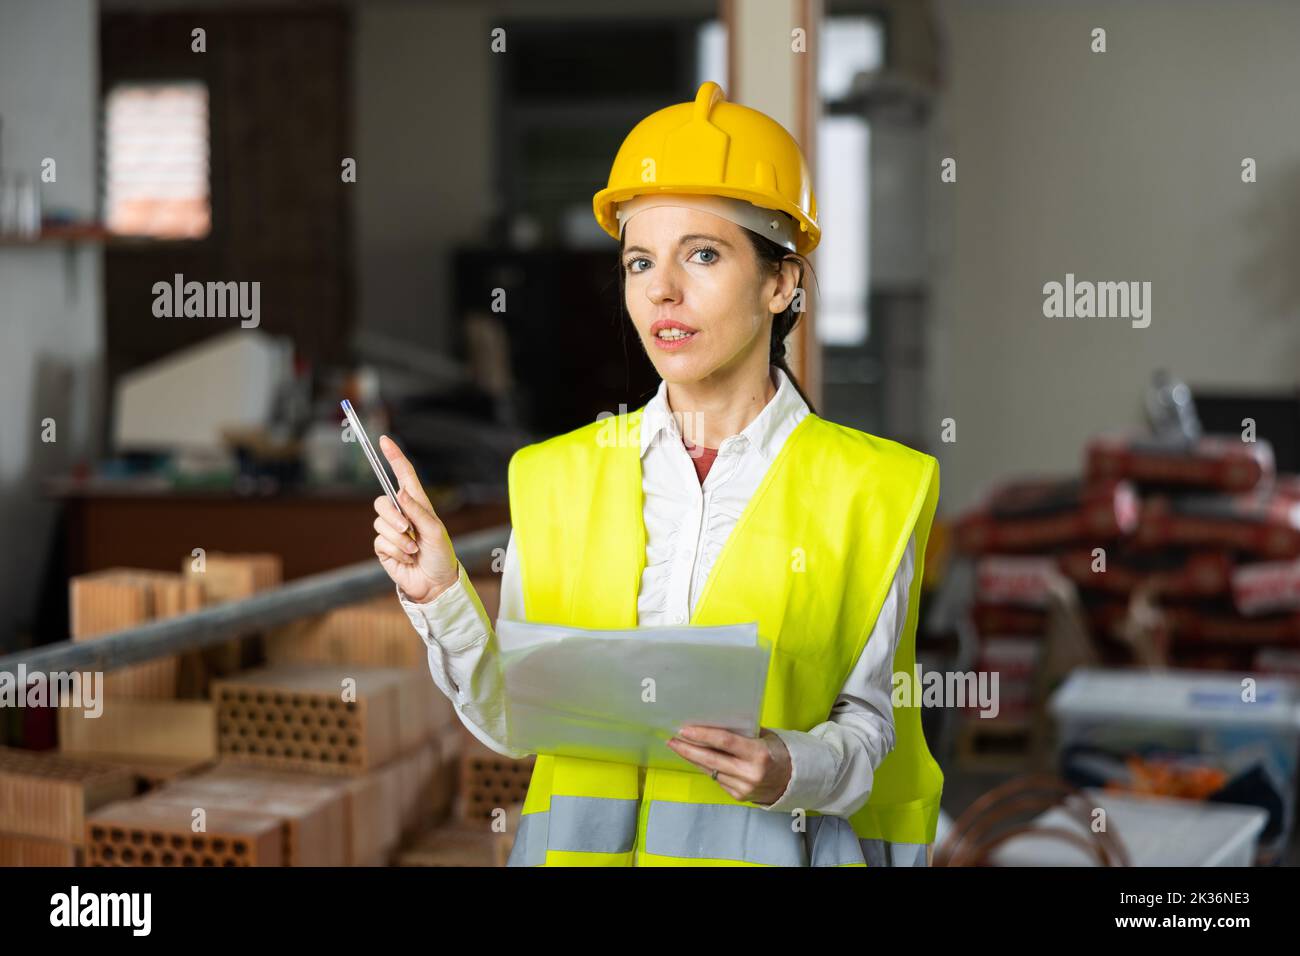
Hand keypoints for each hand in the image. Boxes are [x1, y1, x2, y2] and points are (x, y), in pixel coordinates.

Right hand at [372, 434, 459, 602]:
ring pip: (380, 523)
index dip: (394, 457)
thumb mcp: (435, 531)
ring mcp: (391, 530)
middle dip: (393, 516)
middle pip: (382, 501)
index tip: (384, 440)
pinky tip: (408, 558)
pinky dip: (396, 550)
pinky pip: (380, 541)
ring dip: (399, 539)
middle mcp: (402, 514)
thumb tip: (400, 492)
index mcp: (418, 504)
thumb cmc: (441, 555)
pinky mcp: (384, 547)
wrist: (435, 584)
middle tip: (409, 530)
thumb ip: (418, 511)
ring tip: (414, 549)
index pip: (403, 475)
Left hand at [665, 725, 792, 805]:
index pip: (724, 742)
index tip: (684, 729)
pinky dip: (705, 767)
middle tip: (672, 740)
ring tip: (678, 746)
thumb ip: (741, 732)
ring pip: (710, 770)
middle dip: (688, 749)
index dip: (701, 735)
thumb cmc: (776, 752)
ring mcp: (742, 787)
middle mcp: (749, 773)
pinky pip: (716, 778)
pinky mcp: (738, 796)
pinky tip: (696, 758)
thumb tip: (713, 722)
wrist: (792, 780)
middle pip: (710, 759)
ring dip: (692, 758)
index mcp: (758, 754)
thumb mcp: (764, 737)